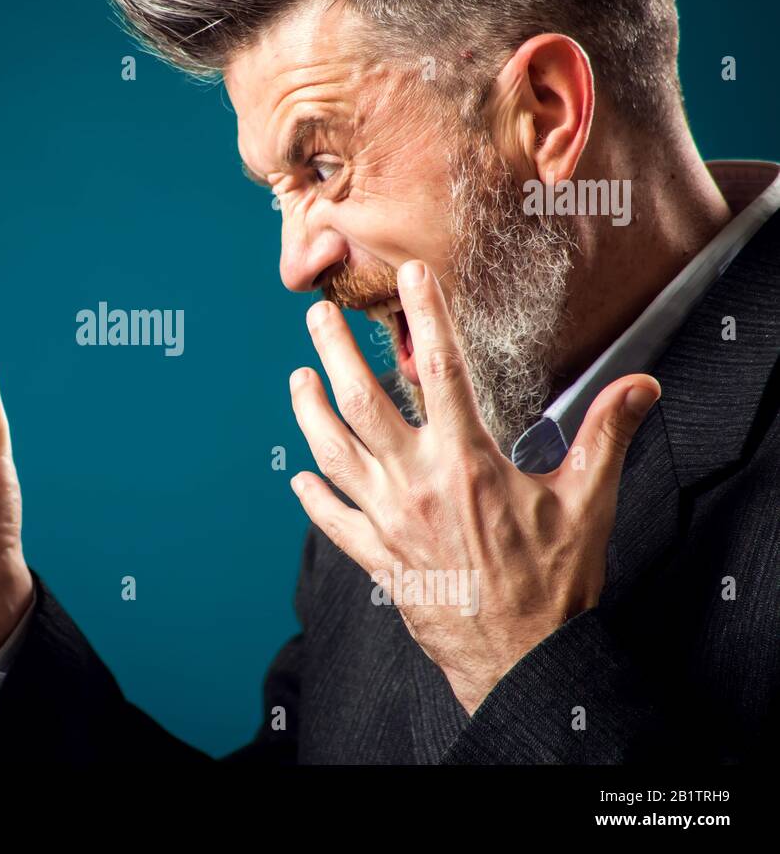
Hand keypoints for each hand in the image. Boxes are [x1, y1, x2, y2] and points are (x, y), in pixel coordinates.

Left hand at [288, 260, 659, 714]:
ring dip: (309, 413)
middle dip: (334, 353)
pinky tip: (298, 475)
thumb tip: (640, 386)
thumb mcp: (587, 503)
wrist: (521, 660)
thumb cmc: (553, 584)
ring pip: (334, 453)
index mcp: (467, 461)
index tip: (410, 277)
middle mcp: (417, 484)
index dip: (425, 317)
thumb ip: (605, 436)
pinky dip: (313, 496)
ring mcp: (389, 521)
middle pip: (362, 403)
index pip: (440, 370)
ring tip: (297, 380)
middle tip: (316, 317)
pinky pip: (334, 520)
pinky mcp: (378, 558)